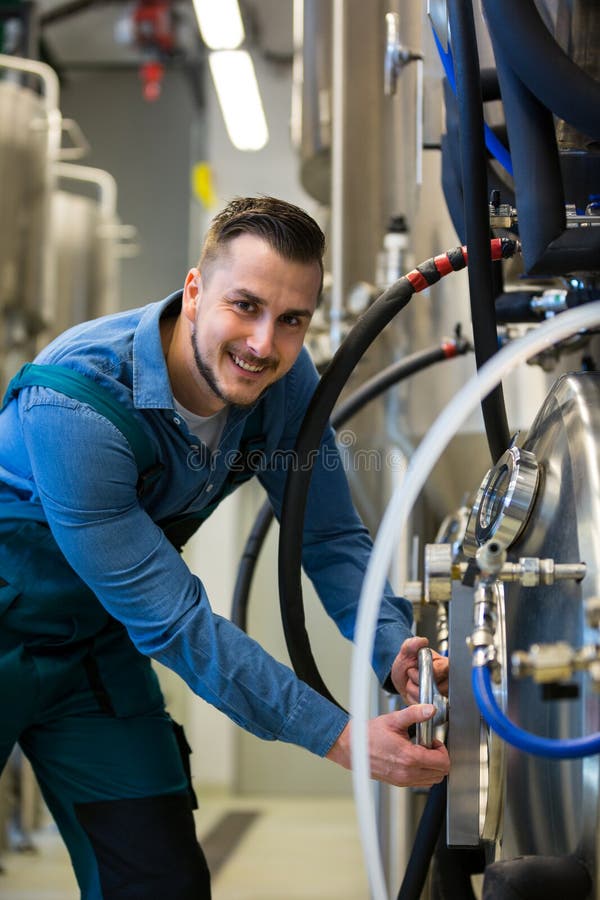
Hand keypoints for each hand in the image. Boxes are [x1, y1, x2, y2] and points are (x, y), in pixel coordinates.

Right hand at [326, 704, 448, 787]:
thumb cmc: (369, 734)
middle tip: (428, 745)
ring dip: (432, 767)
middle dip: (439, 758)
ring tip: (421, 752)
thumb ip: (414, 714)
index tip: (433, 740)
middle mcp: (407, 773)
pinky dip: (424, 773)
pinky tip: (414, 759)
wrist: (352, 748)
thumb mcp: (393, 719)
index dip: (442, 749)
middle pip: (441, 773)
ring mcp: (403, 780)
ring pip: (432, 780)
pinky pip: (421, 783)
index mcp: (409, 757)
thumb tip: (430, 709)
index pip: (442, 762)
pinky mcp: (399, 783)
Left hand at [391, 636, 448, 704]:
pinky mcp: (436, 706)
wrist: (402, 678)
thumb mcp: (407, 652)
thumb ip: (412, 644)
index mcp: (444, 665)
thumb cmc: (409, 663)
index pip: (443, 670)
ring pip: (426, 698)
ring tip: (413, 683)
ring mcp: (442, 695)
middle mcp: (447, 681)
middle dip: (417, 681)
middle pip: (432, 687)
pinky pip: (423, 706)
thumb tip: (421, 641)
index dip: (430, 672)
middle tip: (413, 674)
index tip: (421, 669)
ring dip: (414, 691)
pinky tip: (415, 693)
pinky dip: (414, 700)